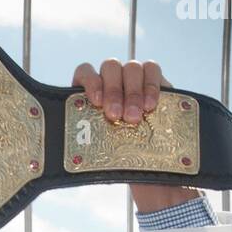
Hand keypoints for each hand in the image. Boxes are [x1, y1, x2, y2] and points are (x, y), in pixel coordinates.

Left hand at [70, 58, 199, 213]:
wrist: (148, 164)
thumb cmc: (118, 158)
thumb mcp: (100, 151)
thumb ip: (91, 142)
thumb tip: (76, 158)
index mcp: (92, 92)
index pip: (85, 72)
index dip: (90, 82)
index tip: (96, 102)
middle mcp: (112, 80)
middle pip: (110, 68)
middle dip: (113, 91)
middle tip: (117, 116)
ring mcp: (133, 78)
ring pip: (131, 67)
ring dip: (132, 91)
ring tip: (135, 117)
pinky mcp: (154, 80)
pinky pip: (152, 70)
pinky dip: (151, 85)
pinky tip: (151, 106)